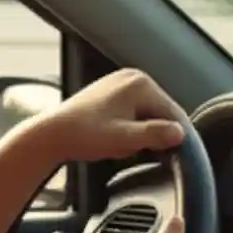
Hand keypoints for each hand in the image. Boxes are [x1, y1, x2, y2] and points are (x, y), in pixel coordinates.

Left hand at [29, 69, 186, 162]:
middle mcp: (133, 77)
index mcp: (140, 83)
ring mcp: (121, 82)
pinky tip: (116, 138)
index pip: (173, 112)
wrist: (53, 133)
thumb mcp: (123, 139)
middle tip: (137, 151)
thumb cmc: (85, 135)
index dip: (174, 136)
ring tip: (121, 145)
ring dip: (142, 132)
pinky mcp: (112, 91)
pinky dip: (131, 126)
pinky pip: (134, 111)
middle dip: (154, 134)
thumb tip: (180, 133)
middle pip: (160, 112)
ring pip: (147, 113)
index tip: (172, 156)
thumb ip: (153, 135)